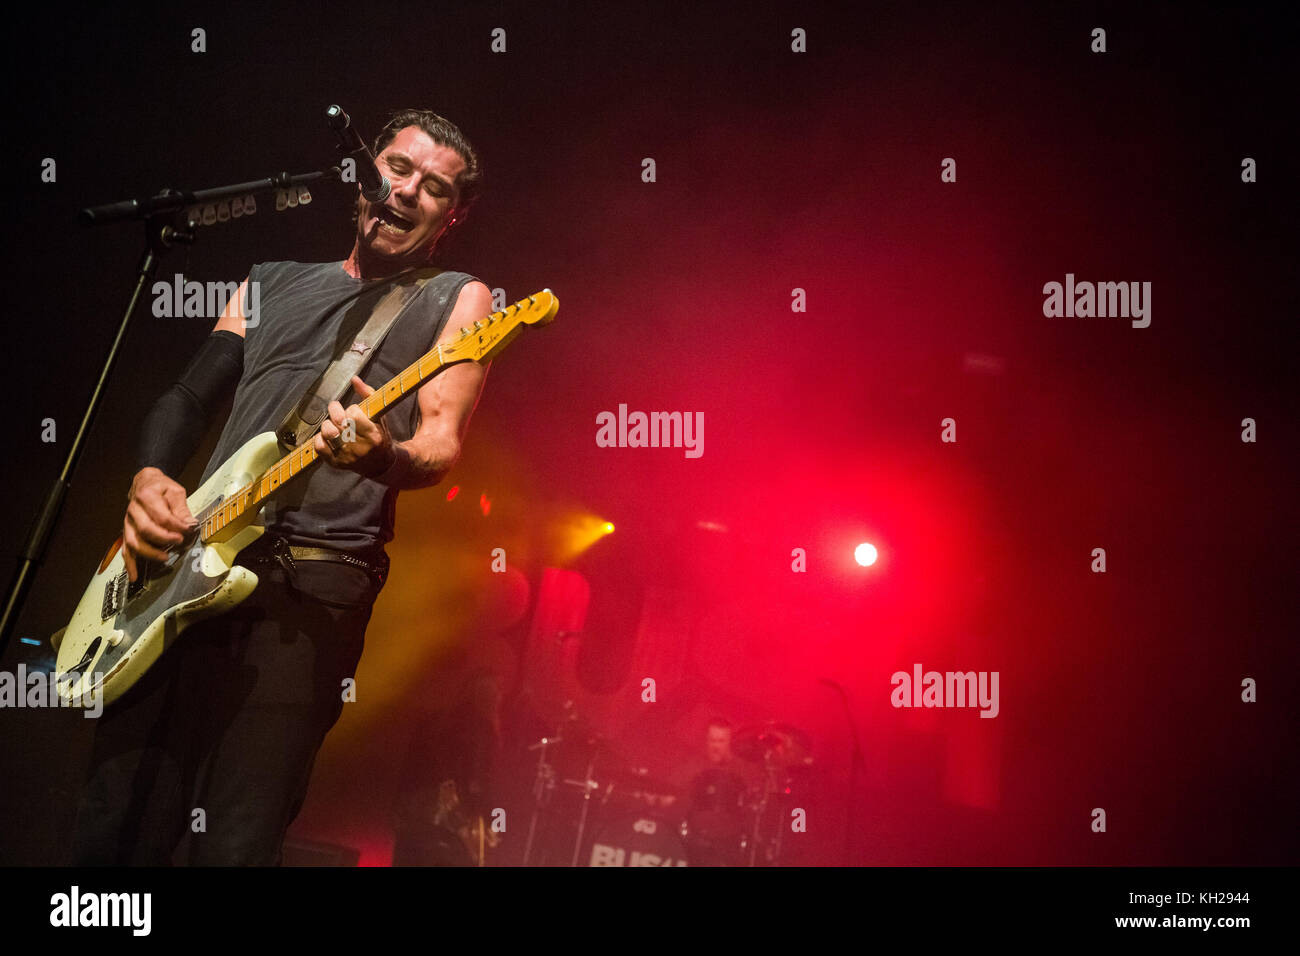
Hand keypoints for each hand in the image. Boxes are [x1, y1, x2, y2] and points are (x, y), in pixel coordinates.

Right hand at [123, 467, 195, 581]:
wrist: (144, 483)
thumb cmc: (161, 488)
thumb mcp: (175, 491)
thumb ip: (182, 509)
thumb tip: (190, 524)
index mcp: (146, 497)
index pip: (161, 516)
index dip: (176, 525)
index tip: (189, 529)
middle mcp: (133, 510)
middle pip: (146, 529)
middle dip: (164, 538)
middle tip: (179, 542)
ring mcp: (128, 523)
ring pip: (134, 542)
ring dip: (150, 552)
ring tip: (165, 558)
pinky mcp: (127, 533)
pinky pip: (126, 550)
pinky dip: (129, 564)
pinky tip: (134, 576)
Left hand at [314, 376, 396, 475]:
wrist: (381, 463)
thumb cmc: (379, 436)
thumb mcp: (379, 416)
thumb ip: (368, 395)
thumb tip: (354, 379)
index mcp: (373, 435)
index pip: (354, 414)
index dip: (352, 409)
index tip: (354, 411)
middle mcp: (360, 447)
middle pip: (338, 422)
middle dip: (335, 411)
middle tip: (337, 411)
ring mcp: (347, 457)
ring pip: (327, 433)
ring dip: (327, 425)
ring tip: (333, 424)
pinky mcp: (336, 463)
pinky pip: (319, 447)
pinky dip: (320, 438)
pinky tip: (328, 436)